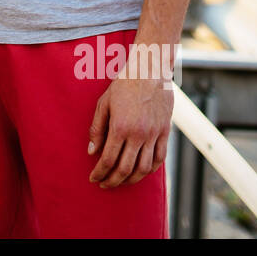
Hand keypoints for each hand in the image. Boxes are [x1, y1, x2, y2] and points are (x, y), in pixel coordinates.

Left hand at [87, 66, 172, 188]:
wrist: (150, 71)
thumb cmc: (123, 85)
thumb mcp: (103, 103)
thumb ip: (97, 129)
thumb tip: (91, 152)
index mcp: (120, 127)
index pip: (108, 159)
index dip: (99, 172)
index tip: (93, 178)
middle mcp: (138, 134)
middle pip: (125, 169)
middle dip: (113, 181)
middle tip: (104, 184)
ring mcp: (154, 134)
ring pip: (144, 168)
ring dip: (131, 180)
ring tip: (121, 181)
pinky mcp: (165, 132)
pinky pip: (160, 158)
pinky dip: (150, 170)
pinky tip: (141, 172)